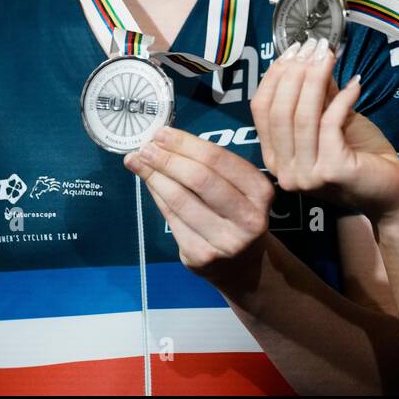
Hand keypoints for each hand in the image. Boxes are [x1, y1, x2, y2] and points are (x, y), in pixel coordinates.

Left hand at [124, 127, 274, 288]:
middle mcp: (249, 218)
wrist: (241, 265)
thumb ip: (209, 165)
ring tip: (138, 161)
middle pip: (200, 179)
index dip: (186, 144)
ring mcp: (226, 241)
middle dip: (168, 159)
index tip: (161, 133)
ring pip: (181, 200)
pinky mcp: (203, 256)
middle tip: (145, 147)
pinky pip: (172, 219)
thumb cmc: (235, 213)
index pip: (218, 159)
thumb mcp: (238, 188)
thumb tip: (163, 141)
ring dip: (155, 176)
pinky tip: (149, 184)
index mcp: (260, 191)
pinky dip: (157, 196)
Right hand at [251, 37, 398, 219]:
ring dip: (316, 79)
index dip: (275, 75)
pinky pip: (329, 124)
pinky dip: (342, 99)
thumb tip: (309, 56)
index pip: (262, 109)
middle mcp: (284, 170)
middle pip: (279, 110)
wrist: (390, 192)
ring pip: (302, 116)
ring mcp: (306, 174)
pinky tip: (355, 84)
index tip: (294, 50)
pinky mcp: (331, 171)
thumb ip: (318, 95)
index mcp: (276, 157)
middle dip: (296, 72)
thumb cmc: (361, 156)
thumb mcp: (332, 119)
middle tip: (314, 47)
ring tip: (329, 56)